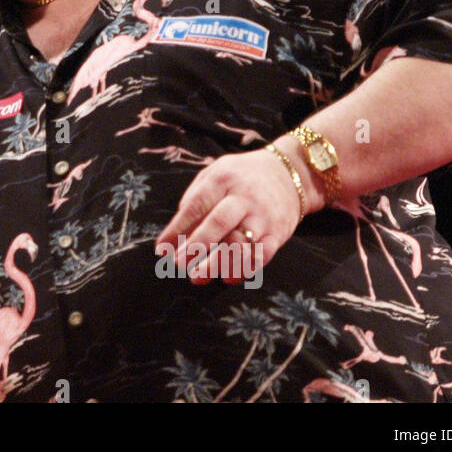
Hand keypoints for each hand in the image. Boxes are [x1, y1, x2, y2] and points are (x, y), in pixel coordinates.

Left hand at [154, 147, 305, 285]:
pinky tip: (227, 277)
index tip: (162, 248)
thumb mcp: (215, 173)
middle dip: (197, 246)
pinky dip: (243, 270)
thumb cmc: (241, 178)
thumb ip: (195, 198)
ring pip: (240, 243)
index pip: (196, 205)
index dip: (177, 228)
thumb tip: (177, 232)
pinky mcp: (278, 234)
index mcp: (223, 180)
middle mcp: (244, 198)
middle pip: (219, 223)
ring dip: (218, 263)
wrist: (289, 174)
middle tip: (179, 264)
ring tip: (198, 277)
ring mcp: (262, 217)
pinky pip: (261, 256)